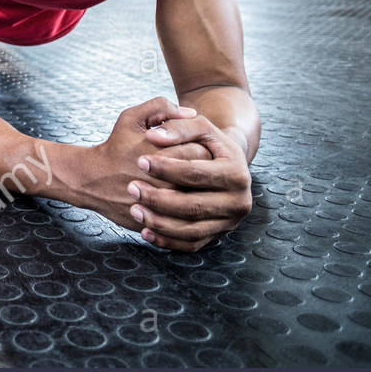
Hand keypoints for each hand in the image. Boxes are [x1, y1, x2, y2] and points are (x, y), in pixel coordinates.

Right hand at [75, 96, 213, 233]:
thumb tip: (191, 113)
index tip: (194, 149)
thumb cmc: (114, 146)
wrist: (91, 178)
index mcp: (165, 154)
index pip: (203, 151)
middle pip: (203, 176)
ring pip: (195, 199)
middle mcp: (167, 181)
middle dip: (202, 170)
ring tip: (185, 183)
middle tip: (193, 167)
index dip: (202, 148)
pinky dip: (183, 211)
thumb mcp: (131, 118)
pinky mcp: (158, 222)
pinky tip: (176, 200)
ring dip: (194, 191)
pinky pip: (182, 220)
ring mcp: (162, 205)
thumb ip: (160, 107)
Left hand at [127, 115, 252, 251]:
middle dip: (159, 199)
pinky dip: (167, 241)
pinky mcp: (217, 235)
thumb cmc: (207, 143)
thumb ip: (178, 127)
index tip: (140, 161)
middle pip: (193, 205)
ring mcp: (229, 222)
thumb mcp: (200, 127)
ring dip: (160, 223)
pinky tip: (145, 232)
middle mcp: (238, 202)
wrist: (225, 165)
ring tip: (135, 210)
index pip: (196, 173)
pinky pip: (191, 244)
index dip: (167, 168)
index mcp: (237, 173)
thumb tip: (153, 136)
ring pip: (191, 230)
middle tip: (132, 188)